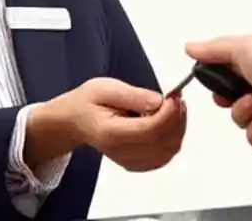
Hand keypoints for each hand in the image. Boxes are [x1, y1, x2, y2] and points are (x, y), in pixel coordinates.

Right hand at [47, 78, 186, 171]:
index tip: (174, 96)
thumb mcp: (105, 88)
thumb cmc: (87, 103)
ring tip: (173, 108)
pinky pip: (165, 157)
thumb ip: (133, 95)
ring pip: (168, 151)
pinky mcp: (137, 163)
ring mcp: (130, 161)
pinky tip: (168, 123)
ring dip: (178, 129)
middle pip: (163, 142)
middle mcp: (122, 152)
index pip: (150, 130)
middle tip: (176, 98)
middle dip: (176, 118)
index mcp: (111, 133)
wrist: (74, 121)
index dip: (169, 113)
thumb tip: (159, 101)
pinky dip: (173, 139)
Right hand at [185, 31, 251, 151]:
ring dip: (241, 112)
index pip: (229, 65)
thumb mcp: (246, 47)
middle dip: (225, 97)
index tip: (209, 77)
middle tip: (228, 95)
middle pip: (231, 94)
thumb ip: (216, 50)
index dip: (215, 74)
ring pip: (240, 117)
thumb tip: (191, 46)